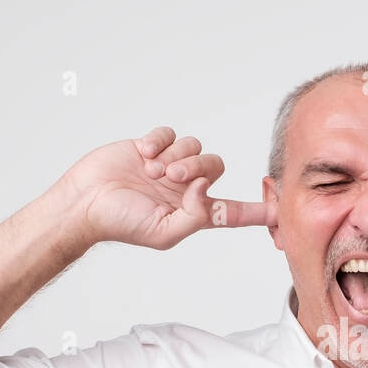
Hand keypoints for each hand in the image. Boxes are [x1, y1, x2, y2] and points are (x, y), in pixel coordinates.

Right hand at [52, 126, 276, 248]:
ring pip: (194, 147)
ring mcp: (168, 165)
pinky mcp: (151, 147)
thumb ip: (194, 216)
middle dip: (196, 168)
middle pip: (215, 166)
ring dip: (175, 155)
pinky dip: (158, 141)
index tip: (283, 208)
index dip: (259, 210)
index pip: (234, 212)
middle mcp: (185, 188)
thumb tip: (206, 189)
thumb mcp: (163, 233)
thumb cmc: (120, 223)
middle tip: (170, 177)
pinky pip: (170, 133)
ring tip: (151, 170)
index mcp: (193, 213)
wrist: (84, 203)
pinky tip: (142, 154)